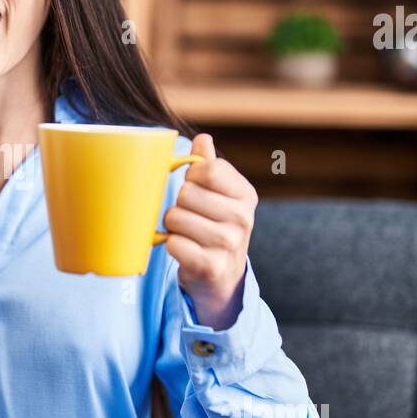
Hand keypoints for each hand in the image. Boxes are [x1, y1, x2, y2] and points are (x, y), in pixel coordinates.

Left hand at [162, 134, 256, 330]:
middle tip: (189, 217)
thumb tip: (203, 139)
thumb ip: (209, 166)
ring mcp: (228, 243)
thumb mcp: (218, 196)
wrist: (221, 278)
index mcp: (246, 195)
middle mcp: (242, 218)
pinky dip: (170, 245)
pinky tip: (184, 250)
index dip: (191, 176)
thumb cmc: (214, 227)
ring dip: (172, 226)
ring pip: (175, 217)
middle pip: (186, 192)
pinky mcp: (210, 266)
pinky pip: (172, 243)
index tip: (194, 187)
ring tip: (186, 234)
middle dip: (179, 204)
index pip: (208, 169)